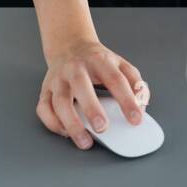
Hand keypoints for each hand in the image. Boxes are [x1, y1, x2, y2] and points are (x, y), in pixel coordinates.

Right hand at [36, 38, 150, 149]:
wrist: (70, 45)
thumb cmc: (97, 60)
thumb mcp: (120, 63)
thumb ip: (134, 81)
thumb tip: (142, 104)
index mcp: (99, 60)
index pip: (115, 79)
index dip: (127, 100)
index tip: (136, 119)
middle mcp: (76, 68)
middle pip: (81, 86)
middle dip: (92, 109)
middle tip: (103, 128)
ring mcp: (58, 79)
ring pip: (60, 101)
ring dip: (71, 123)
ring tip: (85, 141)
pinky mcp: (45, 90)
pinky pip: (44, 109)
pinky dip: (54, 123)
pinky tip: (66, 133)